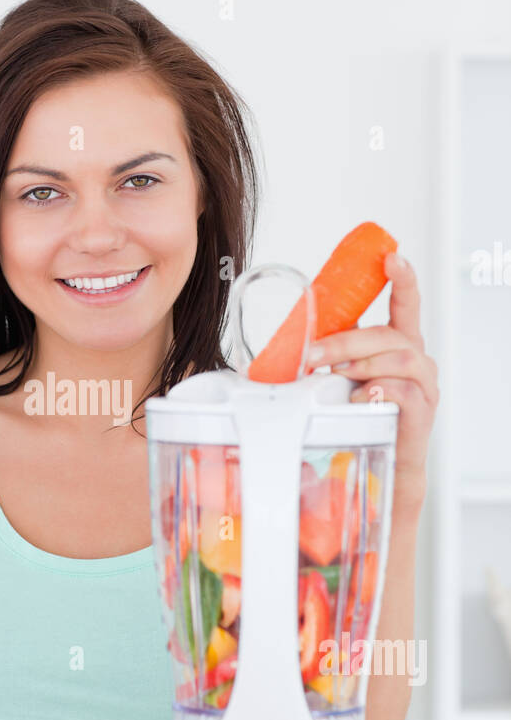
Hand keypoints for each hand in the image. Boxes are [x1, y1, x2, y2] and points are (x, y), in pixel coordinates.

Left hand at [306, 251, 438, 510]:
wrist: (386, 461)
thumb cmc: (364, 411)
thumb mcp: (347, 373)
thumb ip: (335, 351)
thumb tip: (294, 335)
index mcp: (399, 343)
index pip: (407, 303)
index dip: (402, 279)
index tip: (391, 257)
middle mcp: (417, 358)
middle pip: (389, 335)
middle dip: (347, 341)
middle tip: (313, 354)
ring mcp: (424, 384)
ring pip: (399, 360)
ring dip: (361, 364)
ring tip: (336, 376)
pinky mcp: (423, 410)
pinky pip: (403, 392)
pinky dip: (377, 391)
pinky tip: (359, 397)